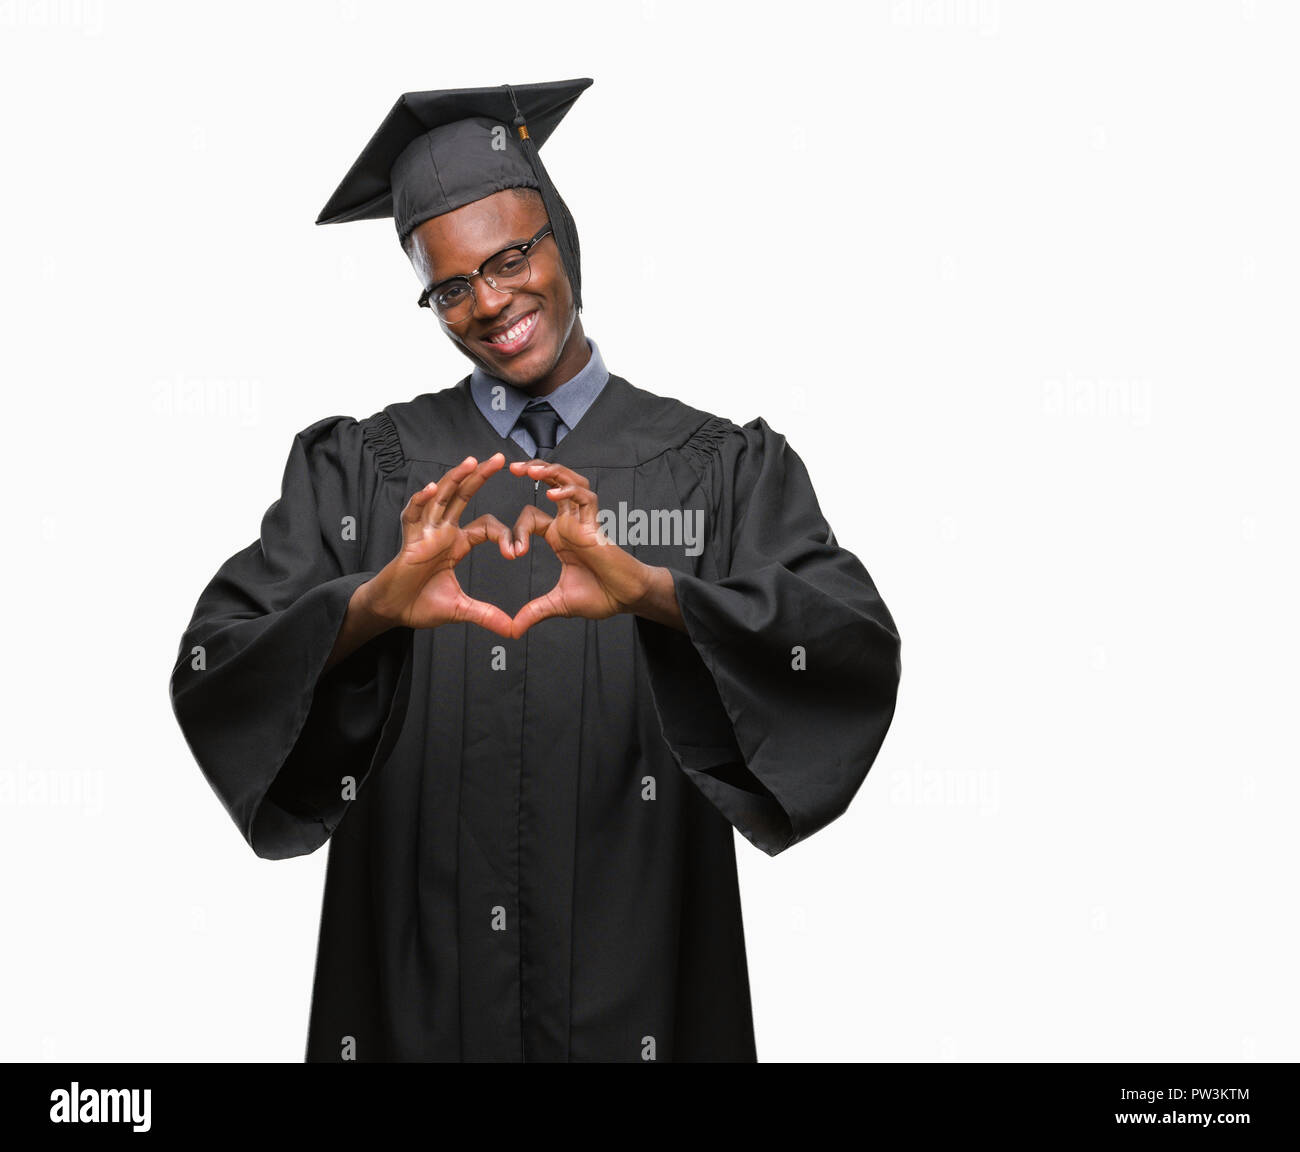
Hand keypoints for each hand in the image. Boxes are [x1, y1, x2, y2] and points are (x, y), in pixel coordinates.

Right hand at [366, 453, 517, 638]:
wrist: (392, 611)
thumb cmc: (420, 604)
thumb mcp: (460, 609)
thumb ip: (487, 615)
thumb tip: (513, 631)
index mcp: (456, 543)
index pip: (484, 526)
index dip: (503, 534)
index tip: (515, 552)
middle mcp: (442, 532)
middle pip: (462, 496)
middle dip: (479, 477)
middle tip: (499, 458)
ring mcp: (425, 532)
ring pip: (440, 498)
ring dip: (454, 479)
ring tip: (470, 462)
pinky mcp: (408, 540)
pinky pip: (413, 516)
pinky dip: (420, 502)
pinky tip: (431, 490)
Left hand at [505, 459, 657, 637]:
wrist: (626, 600)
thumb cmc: (601, 597)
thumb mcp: (558, 604)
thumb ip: (534, 612)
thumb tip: (512, 631)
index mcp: (559, 537)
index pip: (532, 517)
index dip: (517, 530)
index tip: (513, 553)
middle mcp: (570, 523)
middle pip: (552, 484)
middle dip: (534, 471)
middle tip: (513, 466)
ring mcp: (583, 521)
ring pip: (569, 482)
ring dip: (551, 472)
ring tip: (531, 469)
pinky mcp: (596, 524)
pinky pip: (584, 498)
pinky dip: (569, 493)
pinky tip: (553, 494)